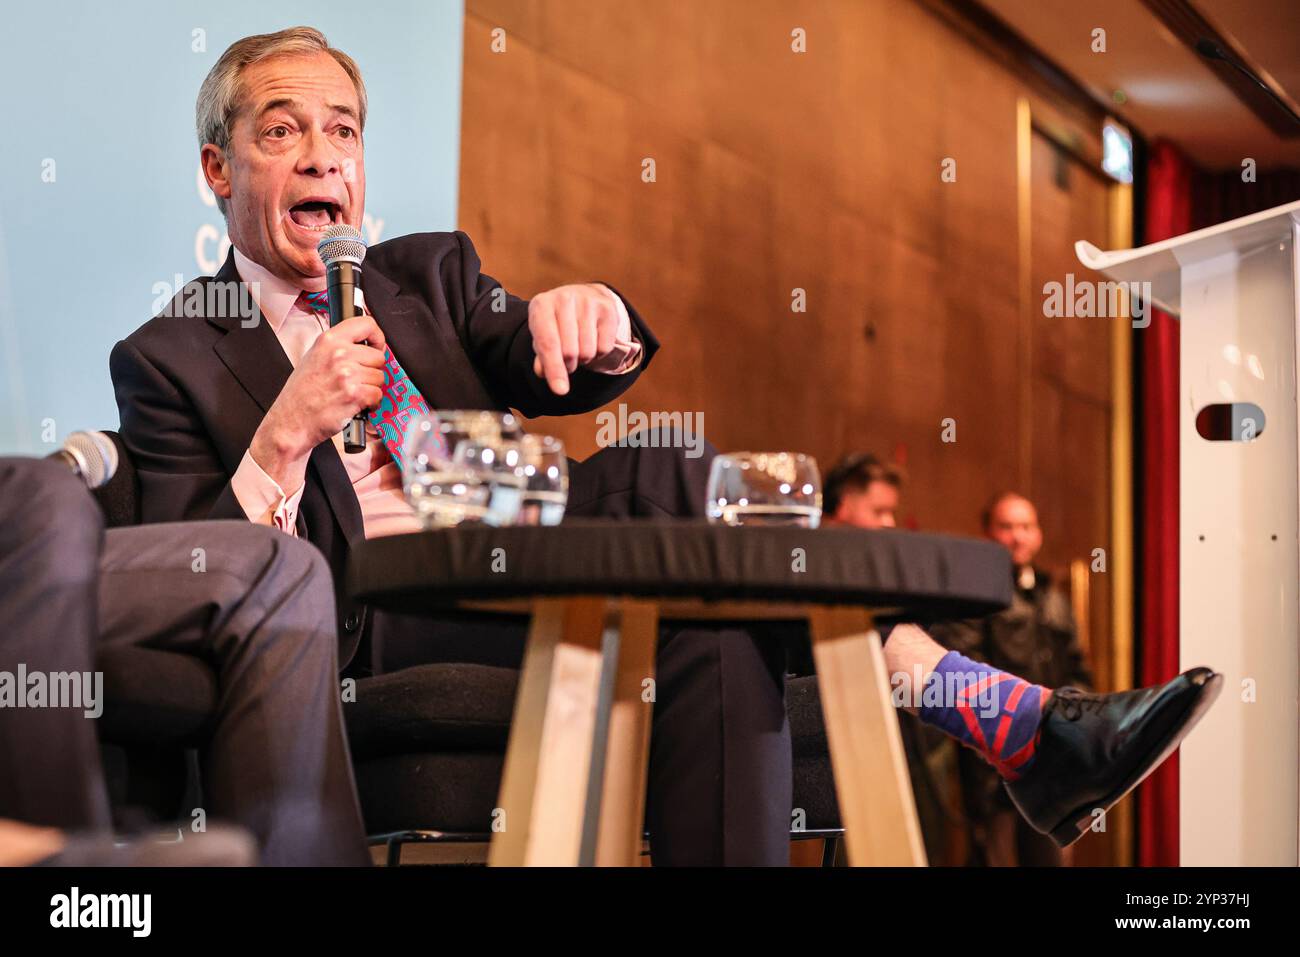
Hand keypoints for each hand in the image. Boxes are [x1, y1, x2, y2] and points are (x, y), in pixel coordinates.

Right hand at [250, 314, 386, 488]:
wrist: (290, 421)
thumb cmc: (300, 394)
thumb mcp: (313, 357)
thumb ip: (338, 347)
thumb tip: (365, 344)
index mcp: (328, 341)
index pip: (366, 325)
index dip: (377, 337)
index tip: (377, 346)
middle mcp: (338, 354)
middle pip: (378, 356)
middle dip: (372, 370)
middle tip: (357, 380)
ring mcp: (347, 374)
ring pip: (380, 377)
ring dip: (371, 388)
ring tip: (353, 393)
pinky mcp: (354, 394)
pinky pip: (378, 394)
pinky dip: (371, 403)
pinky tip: (357, 404)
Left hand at [529, 283, 623, 394]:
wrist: (582, 296)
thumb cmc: (557, 323)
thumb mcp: (543, 336)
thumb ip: (543, 359)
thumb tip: (547, 376)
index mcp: (541, 305)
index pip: (548, 343)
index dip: (554, 369)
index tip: (560, 390)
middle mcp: (564, 298)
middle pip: (570, 351)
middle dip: (569, 365)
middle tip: (568, 360)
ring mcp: (587, 301)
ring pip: (588, 351)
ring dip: (584, 359)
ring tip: (579, 347)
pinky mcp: (607, 308)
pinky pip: (605, 347)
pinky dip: (598, 353)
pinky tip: (593, 340)